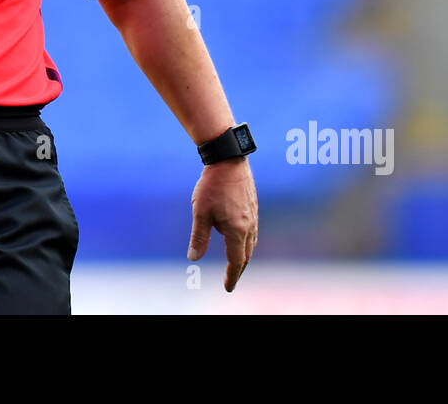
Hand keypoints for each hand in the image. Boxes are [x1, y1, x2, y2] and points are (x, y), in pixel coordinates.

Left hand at [187, 157, 257, 291]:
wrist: (229, 160)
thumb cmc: (212, 186)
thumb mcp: (200, 212)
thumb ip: (199, 237)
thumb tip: (194, 258)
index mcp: (237, 230)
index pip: (236, 260)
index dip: (232, 275)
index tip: (228, 287)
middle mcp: (249, 225)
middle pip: (246, 255)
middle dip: (239, 269)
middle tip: (232, 280)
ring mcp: (253, 216)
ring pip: (251, 243)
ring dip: (244, 256)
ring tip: (236, 263)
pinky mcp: (252, 207)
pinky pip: (252, 231)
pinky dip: (246, 242)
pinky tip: (239, 239)